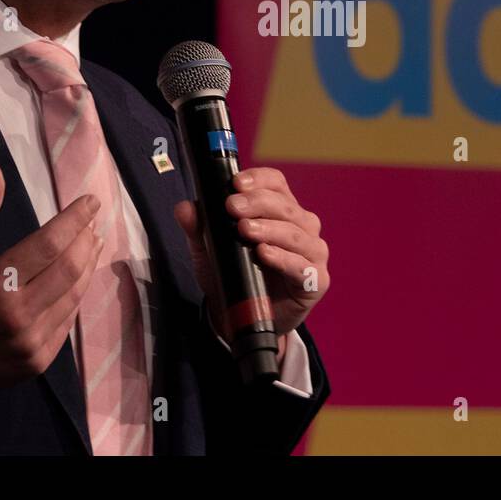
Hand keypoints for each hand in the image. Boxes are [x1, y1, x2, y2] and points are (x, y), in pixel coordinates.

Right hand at [0, 160, 104, 426]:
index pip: (49, 244)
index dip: (75, 219)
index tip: (91, 202)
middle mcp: (16, 315)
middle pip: (70, 269)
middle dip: (86, 240)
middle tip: (92, 223)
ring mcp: (31, 342)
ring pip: (75, 295)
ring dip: (87, 266)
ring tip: (91, 244)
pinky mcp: (39, 361)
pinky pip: (68, 321)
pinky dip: (76, 294)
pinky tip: (77, 278)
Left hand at [173, 167, 329, 343]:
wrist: (244, 320)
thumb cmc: (235, 276)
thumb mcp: (210, 250)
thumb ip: (199, 228)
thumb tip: (184, 207)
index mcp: (281, 210)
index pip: (276, 183)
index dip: (259, 179)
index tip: (236, 183)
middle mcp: (302, 226)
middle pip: (285, 205)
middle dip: (258, 203)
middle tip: (233, 207)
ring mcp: (312, 252)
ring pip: (295, 233)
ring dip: (269, 228)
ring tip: (244, 229)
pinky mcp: (316, 280)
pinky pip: (301, 265)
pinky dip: (282, 258)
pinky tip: (264, 254)